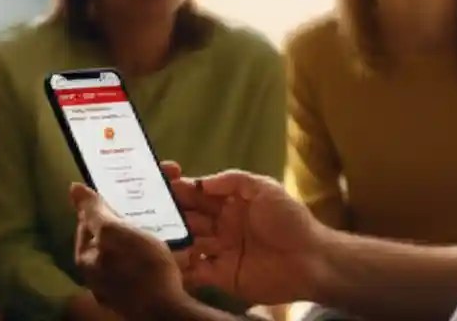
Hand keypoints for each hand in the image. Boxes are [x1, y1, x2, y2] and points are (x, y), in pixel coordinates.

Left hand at [70, 183, 194, 318]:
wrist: (166, 311)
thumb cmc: (140, 268)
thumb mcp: (115, 232)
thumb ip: (94, 211)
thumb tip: (72, 187)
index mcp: (86, 257)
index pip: (88, 220)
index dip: (104, 201)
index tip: (124, 189)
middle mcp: (96, 273)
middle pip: (108, 236)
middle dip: (125, 218)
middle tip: (146, 204)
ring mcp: (116, 285)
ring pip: (127, 249)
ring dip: (142, 233)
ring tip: (162, 221)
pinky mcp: (137, 292)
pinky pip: (142, 263)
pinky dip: (152, 251)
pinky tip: (167, 246)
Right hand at [166, 162, 328, 304]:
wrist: (309, 260)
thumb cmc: (290, 220)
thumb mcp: (265, 189)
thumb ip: (232, 181)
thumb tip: (200, 182)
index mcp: (229, 203)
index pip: (197, 193)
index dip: (178, 187)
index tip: (160, 180)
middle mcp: (220, 225)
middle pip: (187, 217)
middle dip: (168, 212)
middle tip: (146, 209)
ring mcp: (219, 250)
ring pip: (186, 243)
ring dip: (170, 239)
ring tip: (151, 234)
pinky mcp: (221, 276)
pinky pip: (194, 271)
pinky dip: (180, 266)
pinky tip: (166, 260)